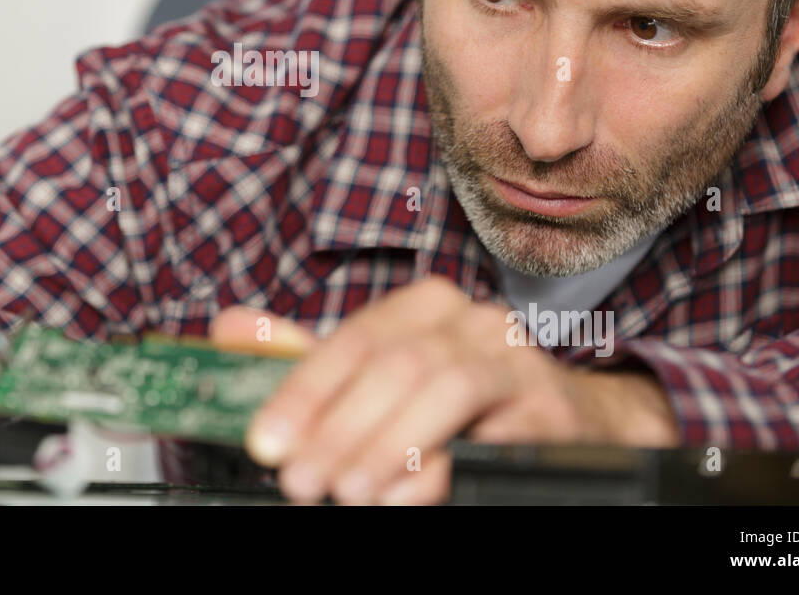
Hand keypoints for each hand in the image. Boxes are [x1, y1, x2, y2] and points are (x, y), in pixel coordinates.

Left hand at [209, 276, 678, 503]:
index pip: (352, 339)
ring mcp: (512, 358)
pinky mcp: (547, 404)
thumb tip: (231, 328)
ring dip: (383, 442)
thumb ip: (313, 362)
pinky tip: (402, 492)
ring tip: (345, 489)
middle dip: (336, 425)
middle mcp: (469, 320)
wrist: (566, 425)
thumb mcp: (383, 380)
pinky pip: (486, 429)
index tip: (267, 440)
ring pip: (438, 384)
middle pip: (390, 362)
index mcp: (423, 306)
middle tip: (300, 479)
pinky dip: (437, 462)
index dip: (303, 390)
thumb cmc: (464, 403)